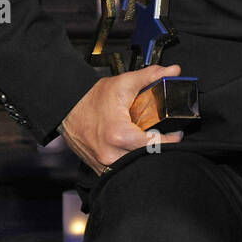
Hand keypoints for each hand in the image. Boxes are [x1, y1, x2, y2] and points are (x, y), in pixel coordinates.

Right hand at [59, 63, 184, 172]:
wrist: (66, 108)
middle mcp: (111, 154)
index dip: (171, 139)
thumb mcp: (123, 83)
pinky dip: (130, 162)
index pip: (157, 146)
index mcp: (119, 135)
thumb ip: (151, 76)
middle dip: (160, 150)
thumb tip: (173, 70)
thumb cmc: (91, 98)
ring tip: (148, 142)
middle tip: (163, 137)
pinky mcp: (99, 169)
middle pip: (147, 159)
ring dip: (145, 157)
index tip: (175, 132)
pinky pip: (120, 171)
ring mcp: (104, 165)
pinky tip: (132, 149)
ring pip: (134, 168)